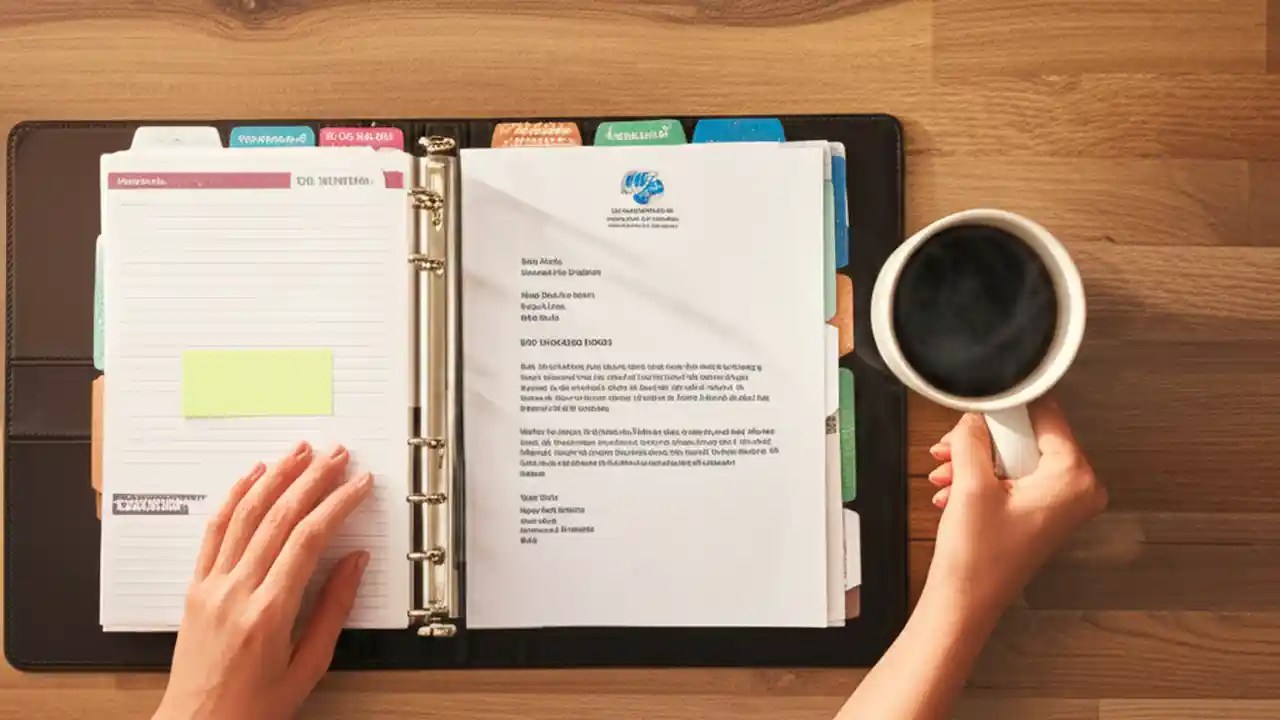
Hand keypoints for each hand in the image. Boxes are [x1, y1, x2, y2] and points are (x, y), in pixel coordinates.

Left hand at [154, 442, 373, 719]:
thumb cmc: (254, 707)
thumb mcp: (308, 665)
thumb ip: (333, 609)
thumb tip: (354, 561)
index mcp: (269, 614)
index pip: (308, 540)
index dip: (338, 505)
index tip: (359, 485)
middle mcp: (236, 592)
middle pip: (278, 518)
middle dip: (313, 480)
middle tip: (338, 456)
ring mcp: (211, 586)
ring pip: (245, 515)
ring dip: (276, 477)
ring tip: (300, 452)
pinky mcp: (195, 587)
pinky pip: (214, 531)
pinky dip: (234, 497)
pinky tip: (252, 476)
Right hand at [922, 397, 1106, 621]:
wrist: (966, 602)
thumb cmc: (977, 560)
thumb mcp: (970, 485)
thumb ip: (972, 438)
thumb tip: (974, 416)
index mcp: (1074, 477)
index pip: (1045, 413)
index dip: (1003, 410)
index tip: (977, 410)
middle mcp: (1079, 488)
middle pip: (1028, 436)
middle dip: (983, 440)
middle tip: (951, 447)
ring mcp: (1064, 502)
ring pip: (1017, 457)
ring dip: (977, 461)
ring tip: (947, 473)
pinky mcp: (1047, 512)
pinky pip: (1016, 477)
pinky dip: (984, 479)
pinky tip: (954, 488)